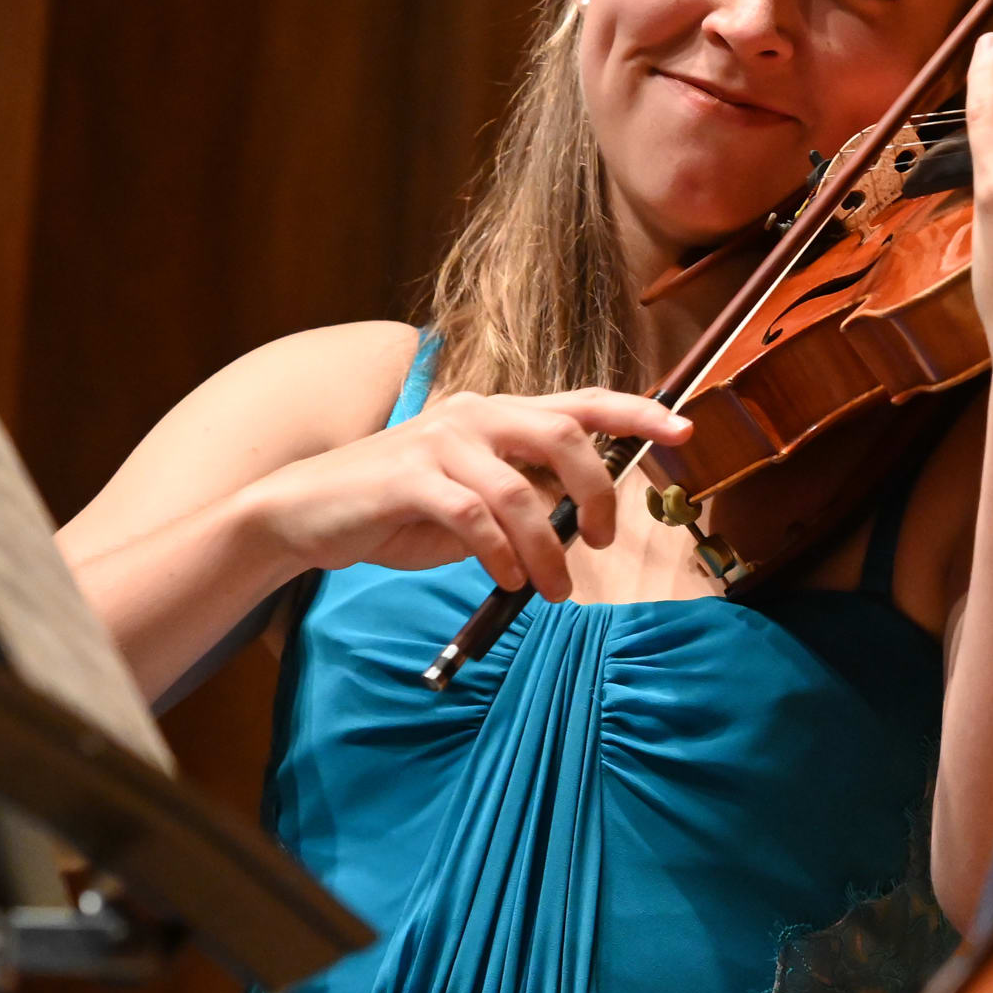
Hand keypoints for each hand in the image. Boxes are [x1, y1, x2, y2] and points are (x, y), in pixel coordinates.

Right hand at [239, 386, 688, 599]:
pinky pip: (475, 517)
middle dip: (599, 493)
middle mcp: (474, 415)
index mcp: (497, 414)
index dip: (637, 411)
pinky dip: (500, 554)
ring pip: (520, 492)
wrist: (308, 511)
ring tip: (554, 590)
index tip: (684, 428)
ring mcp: (439, 442)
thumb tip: (581, 523)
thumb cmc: (399, 508)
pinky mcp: (408, 478)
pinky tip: (507, 580)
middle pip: (564, 437)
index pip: (580, 402)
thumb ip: (527, 499)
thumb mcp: (475, 500)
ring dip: (549, 550)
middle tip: (605, 543)